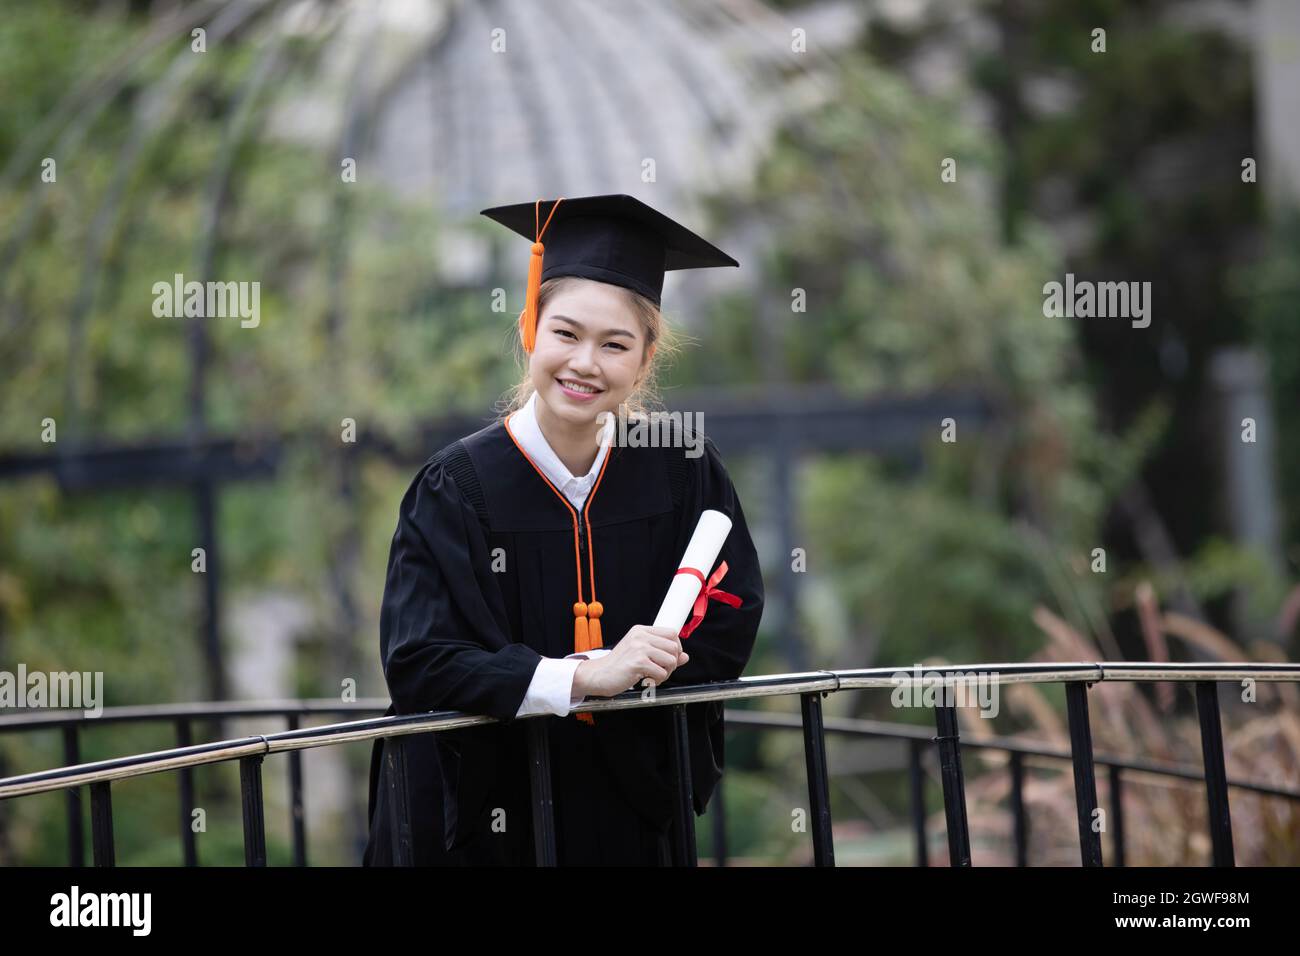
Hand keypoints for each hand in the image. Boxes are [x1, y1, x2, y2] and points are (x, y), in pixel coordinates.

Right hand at [572, 625, 688, 697]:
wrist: (598, 675)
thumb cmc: (618, 666)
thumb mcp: (640, 654)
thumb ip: (662, 653)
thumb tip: (685, 657)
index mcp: (641, 631)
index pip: (672, 633)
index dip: (676, 648)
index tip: (669, 659)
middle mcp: (640, 636)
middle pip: (674, 647)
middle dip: (672, 663)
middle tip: (659, 671)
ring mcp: (639, 648)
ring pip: (671, 660)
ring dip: (666, 673)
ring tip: (652, 676)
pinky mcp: (638, 662)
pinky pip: (662, 673)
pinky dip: (657, 681)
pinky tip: (646, 681)